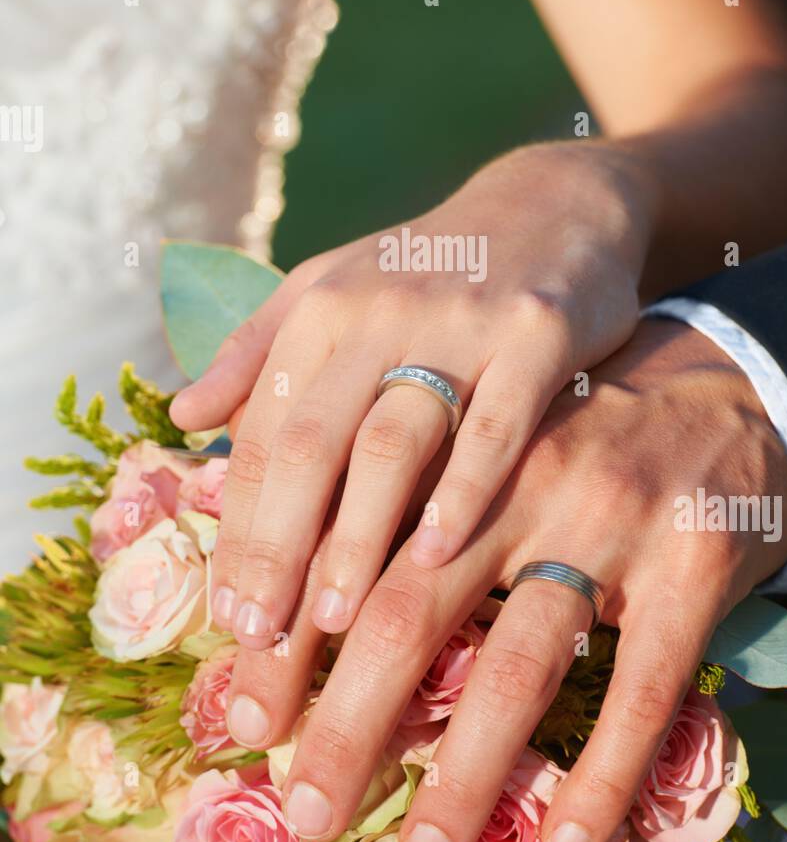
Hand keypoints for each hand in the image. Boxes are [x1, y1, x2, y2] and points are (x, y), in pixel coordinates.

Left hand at [169, 141, 651, 648]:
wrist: (551, 204)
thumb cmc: (426, 268)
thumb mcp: (333, 286)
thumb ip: (257, 347)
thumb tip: (182, 413)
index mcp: (321, 308)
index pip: (267, 431)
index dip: (240, 523)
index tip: (227, 612)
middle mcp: (379, 311)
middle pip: (314, 444)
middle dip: (281, 546)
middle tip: (262, 637)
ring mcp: (460, 320)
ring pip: (395, 440)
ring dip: (358, 534)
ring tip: (334, 620)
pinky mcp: (536, 332)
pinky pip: (496, 423)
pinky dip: (463, 489)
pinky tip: (435, 553)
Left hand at [248, 318, 786, 841]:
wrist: (725, 387)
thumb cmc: (574, 420)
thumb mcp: (469, 417)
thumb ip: (378, 463)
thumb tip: (243, 505)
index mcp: (452, 443)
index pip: (348, 553)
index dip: (293, 644)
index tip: (248, 724)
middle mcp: (521, 478)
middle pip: (413, 612)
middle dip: (350, 722)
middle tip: (311, 810)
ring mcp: (612, 518)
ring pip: (523, 661)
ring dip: (467, 770)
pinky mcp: (695, 559)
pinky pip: (644, 684)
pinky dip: (605, 771)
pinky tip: (571, 838)